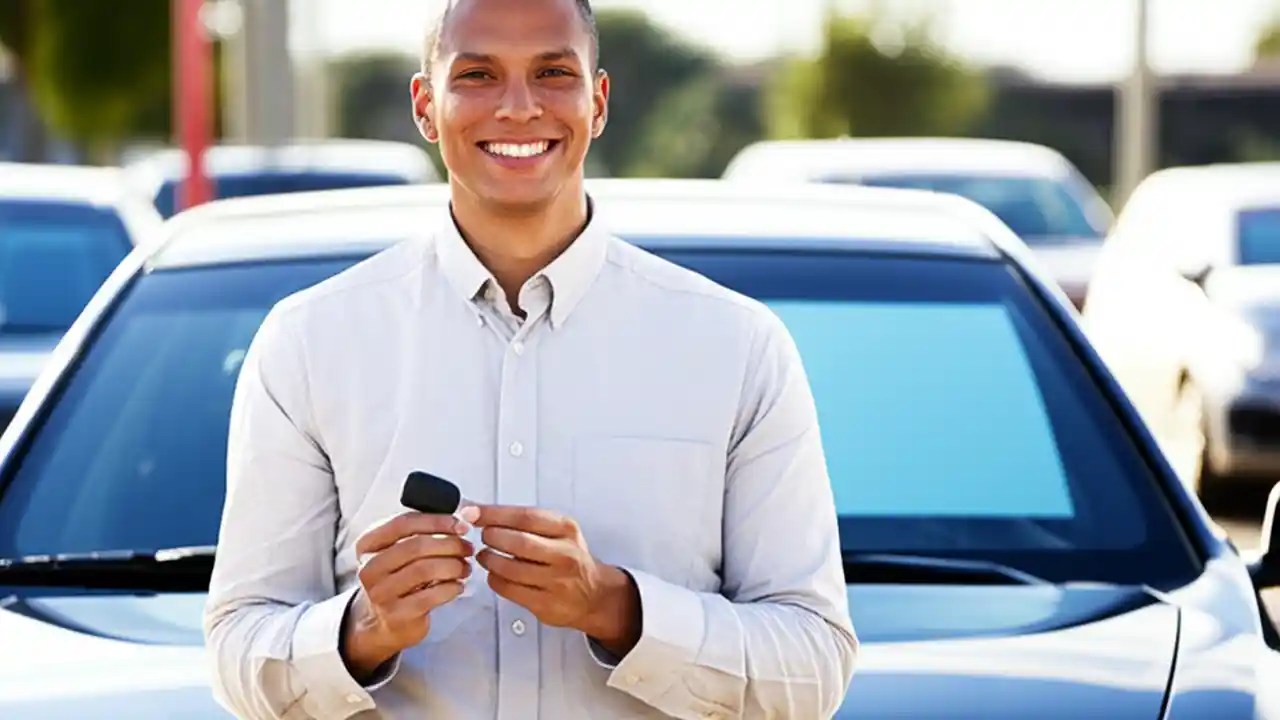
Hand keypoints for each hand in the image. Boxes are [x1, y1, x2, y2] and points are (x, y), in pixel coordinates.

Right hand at [340, 507, 479, 680]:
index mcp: (368, 545)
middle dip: (449, 544)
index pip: (403, 523)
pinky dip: (451, 587)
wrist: (382, 622)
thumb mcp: (398, 552)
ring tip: (465, 567)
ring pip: (425, 570)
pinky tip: (458, 586)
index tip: (460, 524)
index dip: (436, 521)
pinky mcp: (396, 615)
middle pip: (416, 546)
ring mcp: (380, 593)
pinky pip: (431, 596)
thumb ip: (421, 532)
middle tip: (468, 548)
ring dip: (453, 566)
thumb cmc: (398, 579)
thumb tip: (460, 517)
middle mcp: (369, 568)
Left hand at [473, 506, 640, 656]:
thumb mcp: (560, 532)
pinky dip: (495, 579)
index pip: (525, 517)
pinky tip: (495, 573)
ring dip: (489, 559)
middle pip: (518, 542)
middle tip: (484, 535)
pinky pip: (510, 590)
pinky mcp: (546, 603)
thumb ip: (527, 522)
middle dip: (492, 536)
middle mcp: (564, 554)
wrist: (595, 594)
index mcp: (566, 530)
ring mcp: (556, 581)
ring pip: (510, 568)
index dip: (494, 514)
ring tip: (485, 555)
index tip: (475, 512)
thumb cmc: (572, 559)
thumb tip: (484, 512)